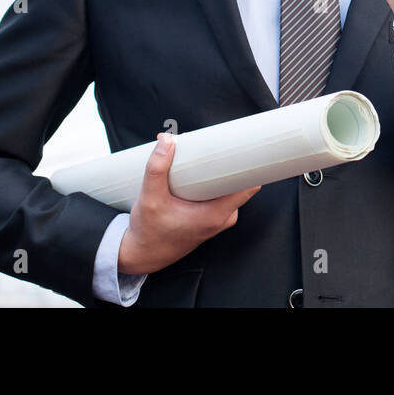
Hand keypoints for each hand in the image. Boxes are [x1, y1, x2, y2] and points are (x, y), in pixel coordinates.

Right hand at [117, 133, 261, 274]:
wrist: (143, 254)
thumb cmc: (148, 232)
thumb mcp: (149, 199)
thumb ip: (157, 168)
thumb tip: (167, 140)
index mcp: (215, 215)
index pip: (248, 186)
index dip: (250, 165)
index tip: (243, 148)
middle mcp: (222, 218)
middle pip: (238, 183)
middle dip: (227, 163)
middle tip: (212, 148)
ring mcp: (219, 219)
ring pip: (228, 188)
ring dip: (217, 174)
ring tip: (201, 160)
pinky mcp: (212, 218)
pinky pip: (221, 195)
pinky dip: (212, 184)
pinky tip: (199, 175)